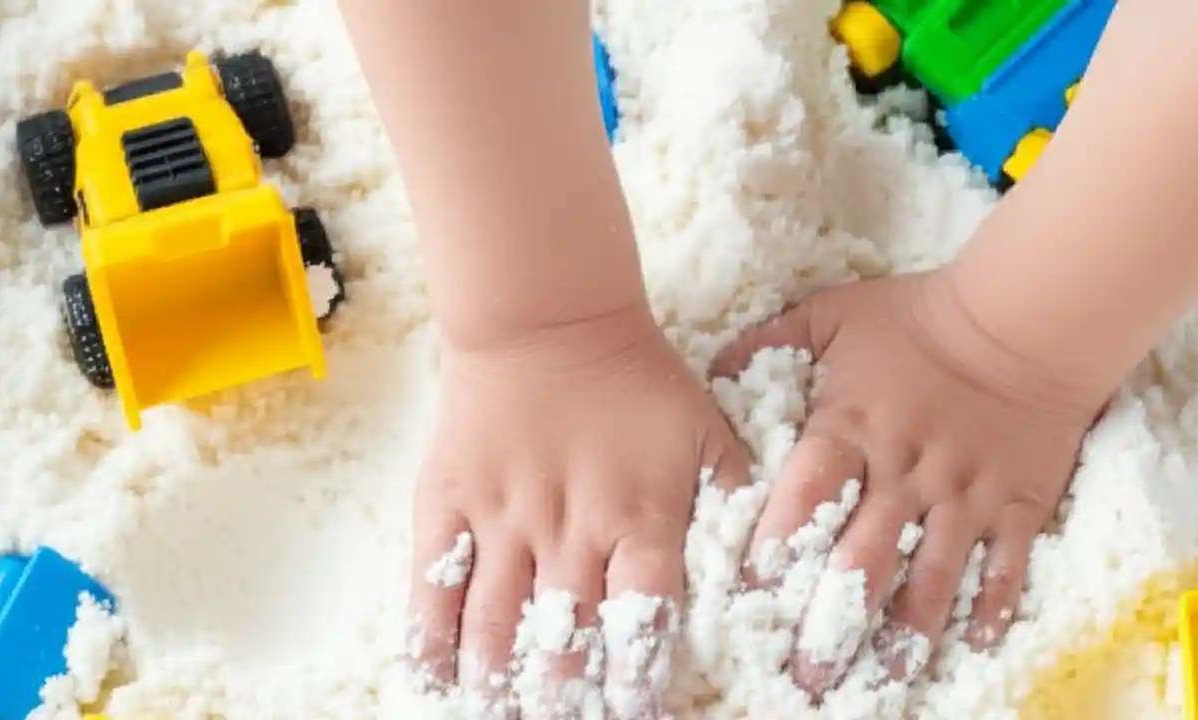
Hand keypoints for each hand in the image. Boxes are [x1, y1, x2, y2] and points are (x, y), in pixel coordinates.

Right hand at [407, 308, 749, 718]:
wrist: (548, 315)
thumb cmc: (635, 374)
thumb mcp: (706, 427)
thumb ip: (737, 495)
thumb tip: (766, 559)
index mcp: (640, 517)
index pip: (642, 621)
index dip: (638, 683)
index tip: (635, 718)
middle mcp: (571, 530)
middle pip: (565, 640)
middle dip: (565, 700)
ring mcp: (504, 519)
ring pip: (496, 626)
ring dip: (499, 686)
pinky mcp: (450, 502)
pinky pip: (434, 584)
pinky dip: (431, 640)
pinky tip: (436, 681)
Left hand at [711, 270, 1105, 698]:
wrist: (1023, 320)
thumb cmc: (917, 320)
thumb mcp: (832, 316)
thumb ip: (769, 342)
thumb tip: (712, 367)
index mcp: (850, 429)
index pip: (807, 497)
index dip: (778, 548)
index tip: (751, 599)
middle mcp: (904, 475)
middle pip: (863, 561)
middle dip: (833, 624)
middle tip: (804, 676)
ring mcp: (963, 498)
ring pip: (932, 583)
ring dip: (902, 640)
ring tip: (875, 688)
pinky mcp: (1015, 509)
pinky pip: (1003, 572)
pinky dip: (987, 613)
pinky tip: (969, 651)